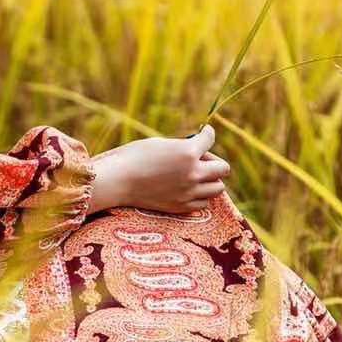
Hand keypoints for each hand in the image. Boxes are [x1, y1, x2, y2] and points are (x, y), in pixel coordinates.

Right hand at [88, 123, 230, 214]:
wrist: (117, 181)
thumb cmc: (134, 157)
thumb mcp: (161, 144)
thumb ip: (183, 148)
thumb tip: (197, 151)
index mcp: (188, 152)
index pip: (210, 139)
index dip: (207, 134)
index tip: (204, 134)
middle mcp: (193, 173)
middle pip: (223, 169)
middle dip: (213, 162)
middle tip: (199, 160)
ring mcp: (188, 192)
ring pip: (217, 189)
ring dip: (210, 181)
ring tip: (195, 177)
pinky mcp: (180, 207)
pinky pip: (202, 203)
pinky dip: (199, 196)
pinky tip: (187, 190)